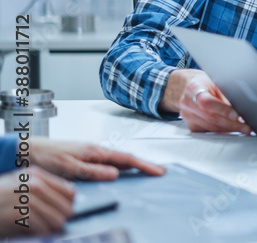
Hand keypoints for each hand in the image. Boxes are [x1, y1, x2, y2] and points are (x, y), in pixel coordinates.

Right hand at [0, 166, 73, 235]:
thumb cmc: (1, 194)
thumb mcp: (21, 182)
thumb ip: (43, 186)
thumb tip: (70, 198)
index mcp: (37, 174)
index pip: (68, 191)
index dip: (70, 204)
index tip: (68, 210)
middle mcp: (34, 184)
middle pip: (65, 206)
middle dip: (63, 216)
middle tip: (59, 222)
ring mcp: (26, 199)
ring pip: (56, 218)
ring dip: (53, 226)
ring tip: (49, 228)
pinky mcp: (19, 214)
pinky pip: (40, 227)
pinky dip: (41, 231)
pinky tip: (37, 231)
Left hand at [31, 138, 165, 180]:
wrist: (32, 150)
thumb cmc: (48, 156)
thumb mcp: (69, 167)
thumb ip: (93, 171)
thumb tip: (115, 173)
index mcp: (96, 151)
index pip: (126, 158)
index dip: (144, 165)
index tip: (158, 170)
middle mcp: (97, 150)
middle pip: (127, 157)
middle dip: (145, 164)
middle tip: (159, 172)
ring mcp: (93, 153)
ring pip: (119, 159)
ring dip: (135, 165)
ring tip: (148, 171)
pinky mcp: (88, 157)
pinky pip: (111, 161)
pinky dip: (123, 166)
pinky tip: (124, 171)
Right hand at [170, 69, 250, 133]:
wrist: (185, 86)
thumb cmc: (202, 82)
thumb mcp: (214, 80)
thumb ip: (225, 92)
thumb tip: (241, 104)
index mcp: (194, 88)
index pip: (207, 102)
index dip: (222, 110)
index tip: (236, 116)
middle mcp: (188, 103)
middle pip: (211, 118)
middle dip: (232, 124)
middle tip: (247, 127)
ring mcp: (188, 115)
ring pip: (211, 127)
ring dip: (229, 129)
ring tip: (243, 129)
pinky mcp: (191, 124)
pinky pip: (208, 130)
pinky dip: (222, 130)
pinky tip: (232, 129)